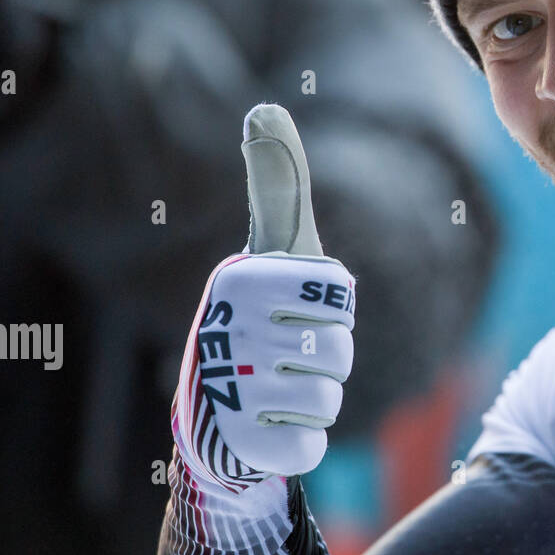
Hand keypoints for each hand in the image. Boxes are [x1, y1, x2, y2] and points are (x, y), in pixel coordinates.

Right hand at [172, 103, 355, 487]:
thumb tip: (265, 105)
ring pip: (330, 398)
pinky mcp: (242, 449)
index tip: (294, 310)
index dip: (330, 308)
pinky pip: (313, 445)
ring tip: (274, 391)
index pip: (340, 295)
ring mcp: (232, 392)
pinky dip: (301, 441)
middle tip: (285, 356)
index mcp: (244, 277)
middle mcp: (231, 330)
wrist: (214, 409)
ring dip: (314, 400)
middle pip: (340, 350)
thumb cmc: (259, 314)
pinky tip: (269, 429)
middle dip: (326, 359)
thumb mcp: (272, 246)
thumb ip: (277, 182)